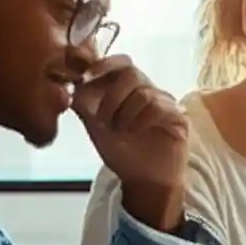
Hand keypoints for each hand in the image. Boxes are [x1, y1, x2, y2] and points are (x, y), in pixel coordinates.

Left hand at [72, 56, 189, 229]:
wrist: (143, 182)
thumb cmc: (123, 152)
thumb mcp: (94, 125)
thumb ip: (82, 102)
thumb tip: (67, 81)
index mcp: (130, 89)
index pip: (119, 62)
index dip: (102, 65)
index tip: (84, 77)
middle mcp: (150, 90)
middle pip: (130, 71)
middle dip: (111, 96)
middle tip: (102, 120)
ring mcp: (166, 103)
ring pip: (143, 92)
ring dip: (124, 114)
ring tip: (119, 132)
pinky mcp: (178, 118)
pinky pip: (158, 108)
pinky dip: (139, 121)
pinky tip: (134, 133)